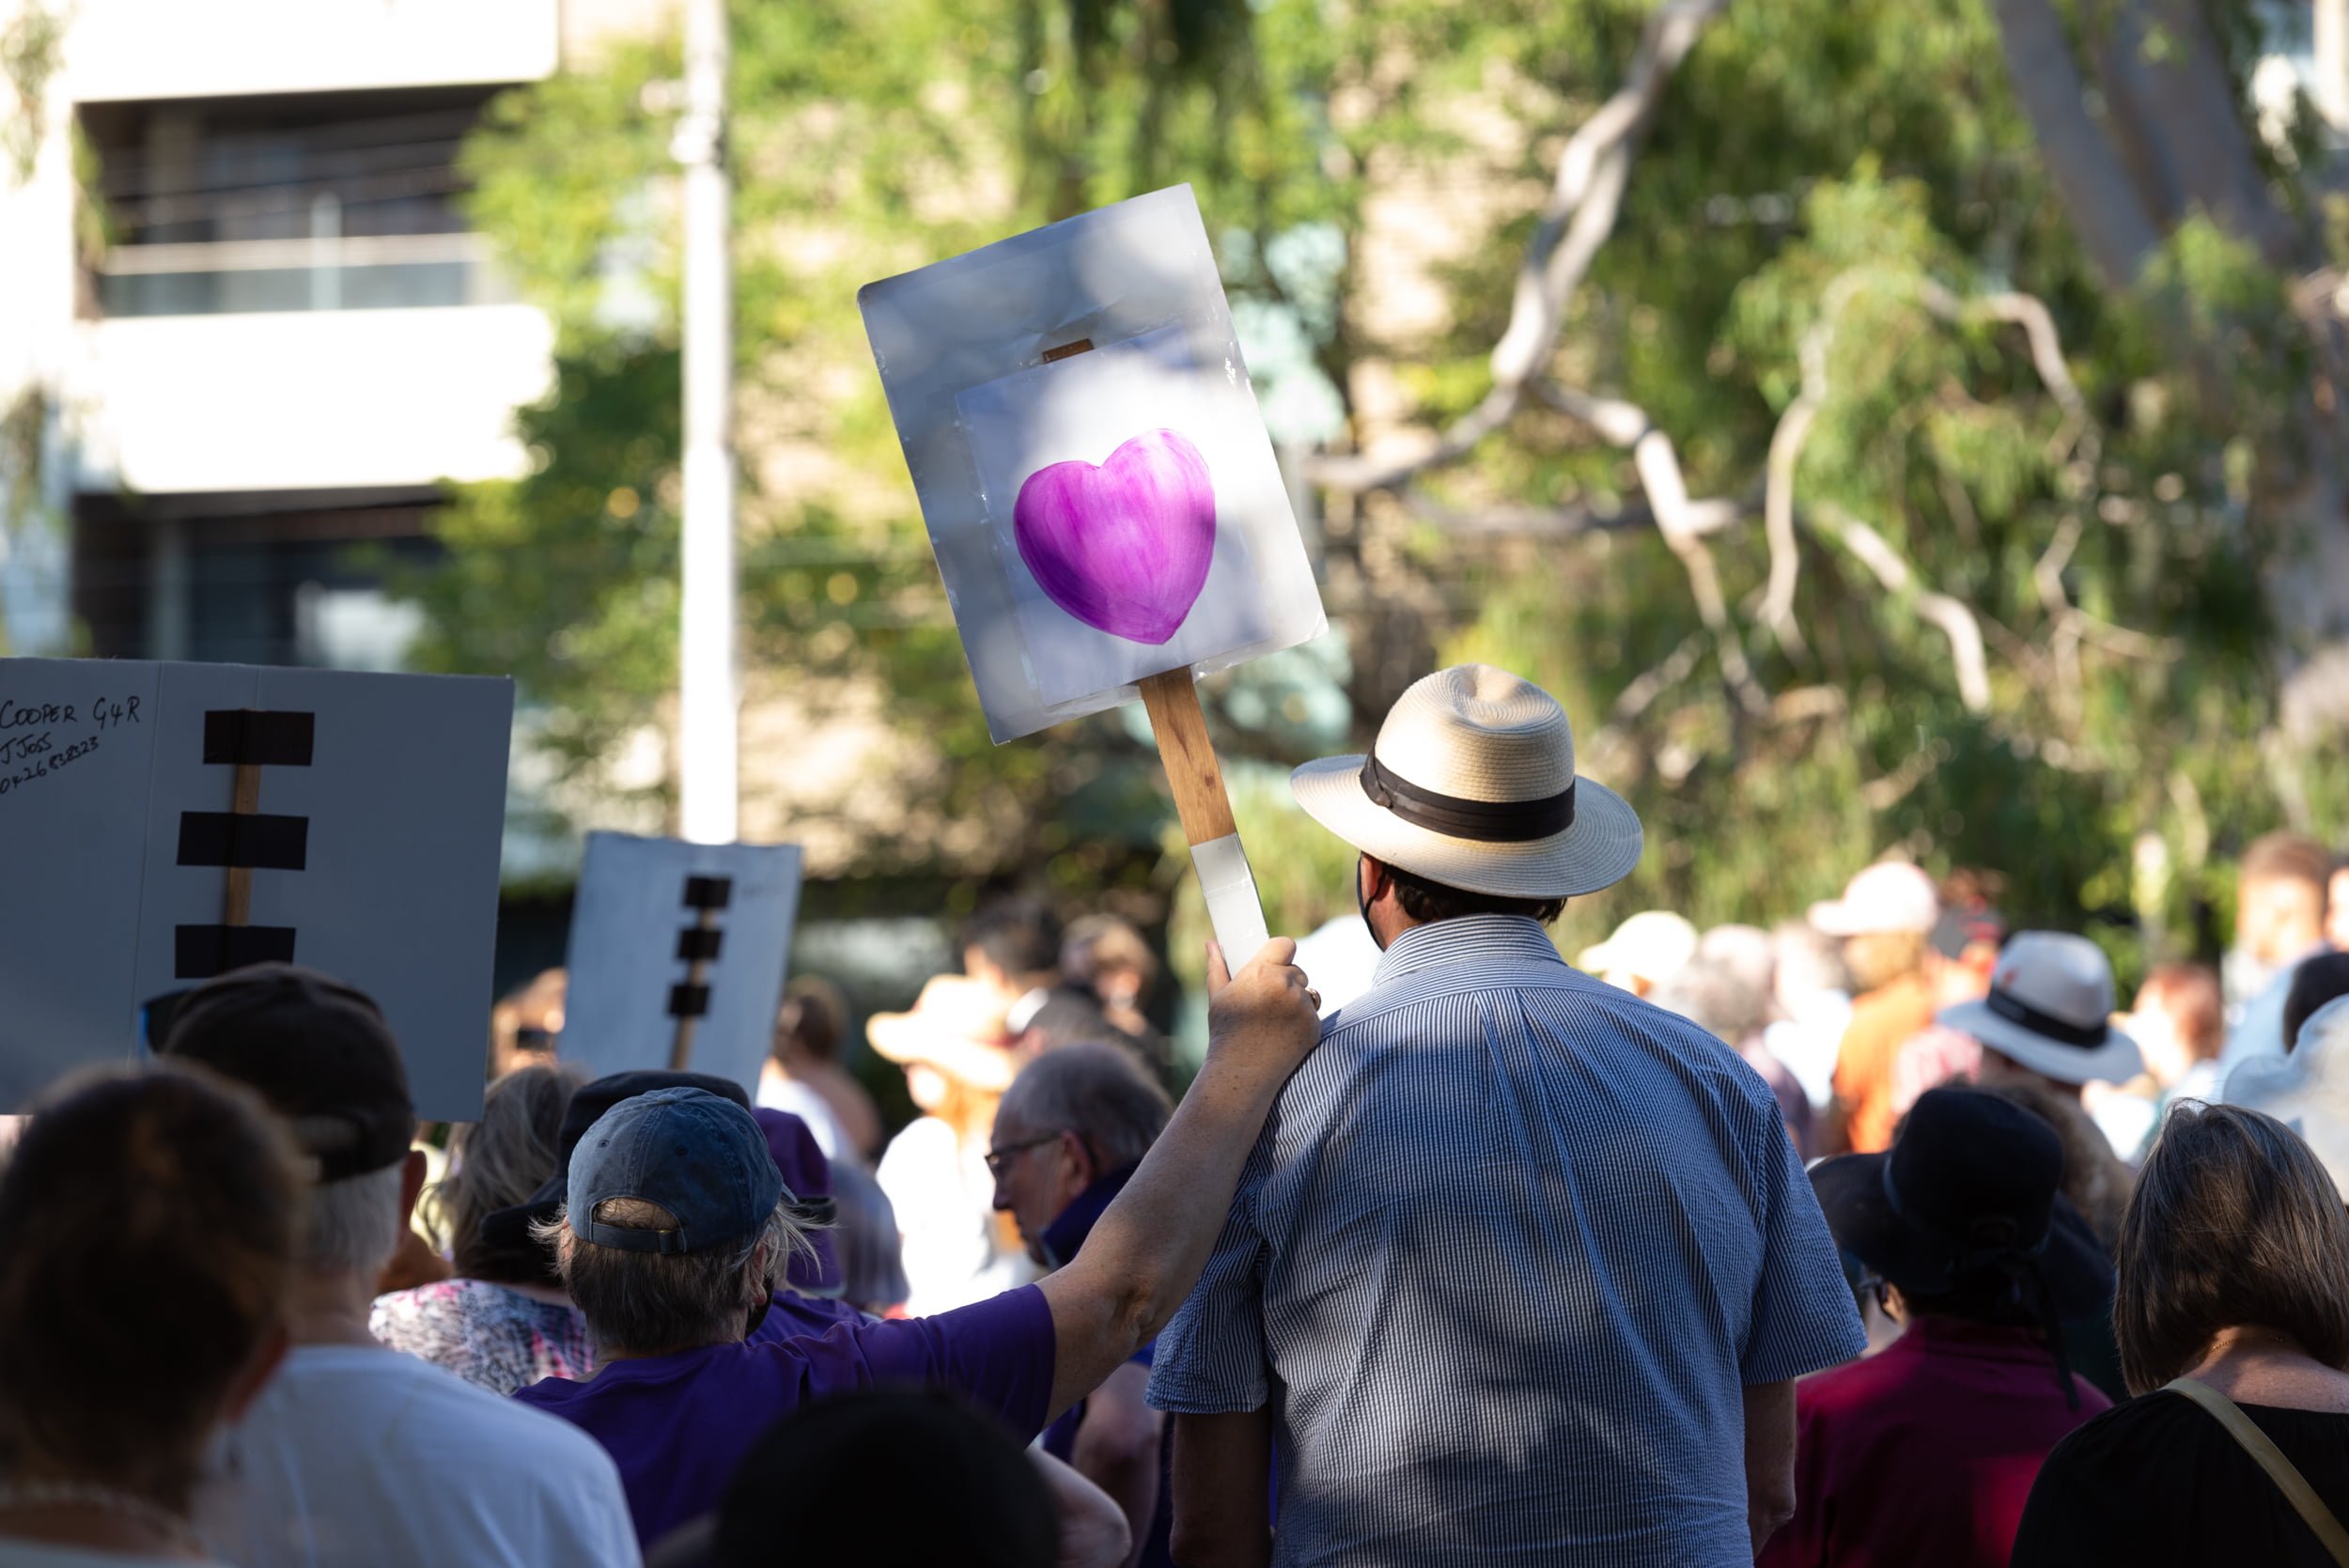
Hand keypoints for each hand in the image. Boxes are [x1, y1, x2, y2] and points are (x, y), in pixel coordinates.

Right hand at [1205, 937, 1321, 1079]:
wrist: (1241, 1075)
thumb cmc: (1225, 1034)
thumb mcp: (1217, 998)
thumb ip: (1217, 966)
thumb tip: (1211, 943)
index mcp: (1260, 973)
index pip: (1285, 945)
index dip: (1281, 952)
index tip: (1276, 961)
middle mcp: (1284, 986)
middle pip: (1297, 970)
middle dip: (1287, 981)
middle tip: (1268, 1001)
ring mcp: (1302, 1007)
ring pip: (1308, 993)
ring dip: (1297, 1001)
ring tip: (1273, 1021)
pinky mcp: (1314, 1026)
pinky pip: (1312, 1014)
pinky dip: (1302, 1021)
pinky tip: (1283, 1034)